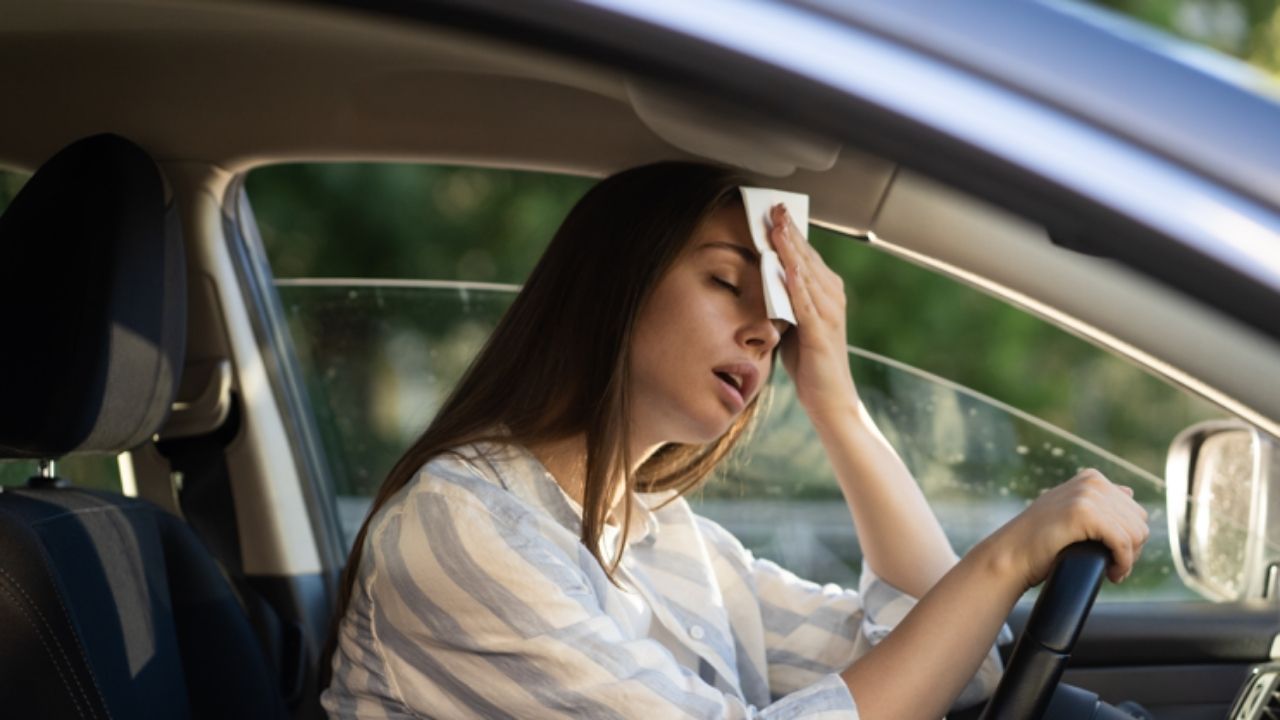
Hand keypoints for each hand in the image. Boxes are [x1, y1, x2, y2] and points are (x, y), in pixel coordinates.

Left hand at [767, 204, 857, 421]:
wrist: (831, 401)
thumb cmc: (811, 365)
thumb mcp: (793, 325)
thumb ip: (784, 302)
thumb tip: (763, 280)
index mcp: (827, 294)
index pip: (806, 256)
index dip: (791, 232)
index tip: (775, 210)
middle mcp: (833, 298)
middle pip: (808, 257)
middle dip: (791, 231)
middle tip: (774, 206)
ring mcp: (829, 314)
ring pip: (807, 274)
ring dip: (791, 249)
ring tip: (777, 226)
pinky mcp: (821, 333)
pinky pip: (806, 302)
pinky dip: (796, 283)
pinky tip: (786, 266)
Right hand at [985, 469, 1149, 588]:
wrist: (1012, 555)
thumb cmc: (1040, 541)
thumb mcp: (1070, 510)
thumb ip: (1097, 499)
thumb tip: (1129, 491)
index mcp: (1092, 478)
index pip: (1135, 512)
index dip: (1129, 539)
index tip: (1114, 556)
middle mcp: (1092, 482)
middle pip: (1139, 523)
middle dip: (1132, 550)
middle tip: (1113, 566)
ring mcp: (1087, 495)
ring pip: (1135, 534)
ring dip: (1128, 559)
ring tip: (1112, 570)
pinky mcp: (1084, 513)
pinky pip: (1123, 542)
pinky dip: (1123, 563)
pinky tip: (1112, 574)